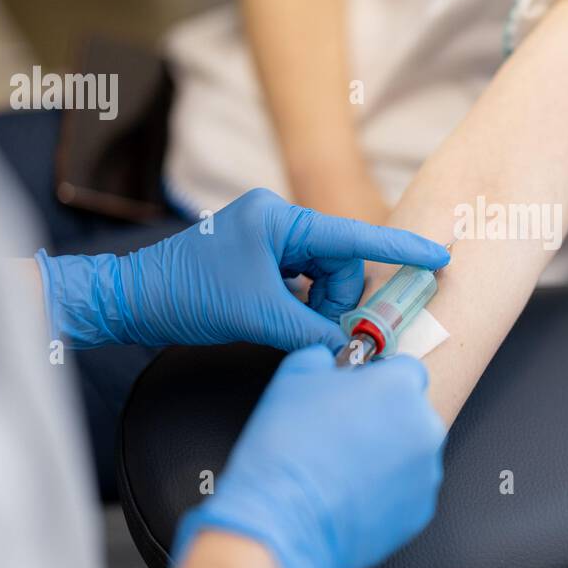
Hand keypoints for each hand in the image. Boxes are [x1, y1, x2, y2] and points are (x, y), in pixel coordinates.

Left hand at [35, 188, 447, 350]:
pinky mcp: (259, 260)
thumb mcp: (257, 315)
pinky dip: (302, 306)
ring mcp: (268, 241)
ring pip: (322, 277)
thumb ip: (311, 329)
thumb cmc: (184, 295)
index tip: (439, 256)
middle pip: (341, 264)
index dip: (400, 248)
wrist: (128, 301)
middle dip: (339, 301)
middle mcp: (278, 222)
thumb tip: (346, 347)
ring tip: (293, 329)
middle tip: (324, 334)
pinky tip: (285, 321)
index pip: (354, 236)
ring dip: (319, 307)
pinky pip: (301, 282)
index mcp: (281, 220)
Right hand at [171, 345, 445, 567]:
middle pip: (412, 413)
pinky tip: (351, 494)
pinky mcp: (420, 510)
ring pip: (411, 453)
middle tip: (345, 433)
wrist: (282, 519)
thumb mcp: (292, 378)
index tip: (360, 393)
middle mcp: (425, 426)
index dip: (379, 380)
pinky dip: (387, 491)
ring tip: (344, 468)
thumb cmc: (287, 448)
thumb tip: (328, 361)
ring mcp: (427, 472)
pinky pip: (408, 491)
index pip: (405, 370)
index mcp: (400, 387)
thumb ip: (322, 358)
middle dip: (386, 418)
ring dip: (388, 455)